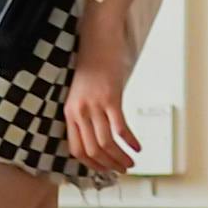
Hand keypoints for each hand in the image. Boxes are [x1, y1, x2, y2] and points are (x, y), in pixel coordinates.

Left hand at [63, 24, 138, 178]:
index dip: (90, 164)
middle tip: (121, 170)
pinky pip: (120, 128)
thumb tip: (95, 131)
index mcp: (70, 112)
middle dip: (108, 165)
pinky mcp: (111, 97)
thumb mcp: (80, 90)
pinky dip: (129, 141)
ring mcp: (95, 105)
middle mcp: (80, 111)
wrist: (96, 37)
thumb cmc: (90, 61)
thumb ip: (84, 111)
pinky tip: (137, 146)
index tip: (102, 169)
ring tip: (130, 163)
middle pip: (92, 150)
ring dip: (120, 157)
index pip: (76, 149)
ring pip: (106, 143)